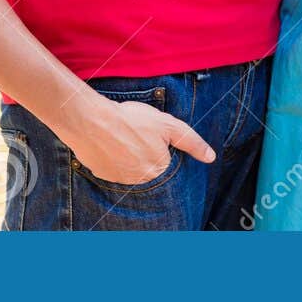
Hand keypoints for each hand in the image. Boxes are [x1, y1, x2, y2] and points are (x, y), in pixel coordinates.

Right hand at [63, 93, 214, 184]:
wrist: (91, 120)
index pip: (167, 162)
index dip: (161, 146)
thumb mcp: (168, 125)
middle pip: (149, 168)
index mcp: (158, 170)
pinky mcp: (102, 175)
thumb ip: (191, 142)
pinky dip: (113, 158)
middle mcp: (140, 181)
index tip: (151, 135)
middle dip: (145, 152)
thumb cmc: (131, 120)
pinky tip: (110, 144)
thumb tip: (210, 157)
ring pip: (131, 169)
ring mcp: (119, 180)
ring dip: (129, 157)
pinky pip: (113, 169)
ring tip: (123, 137)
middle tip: (136, 135)